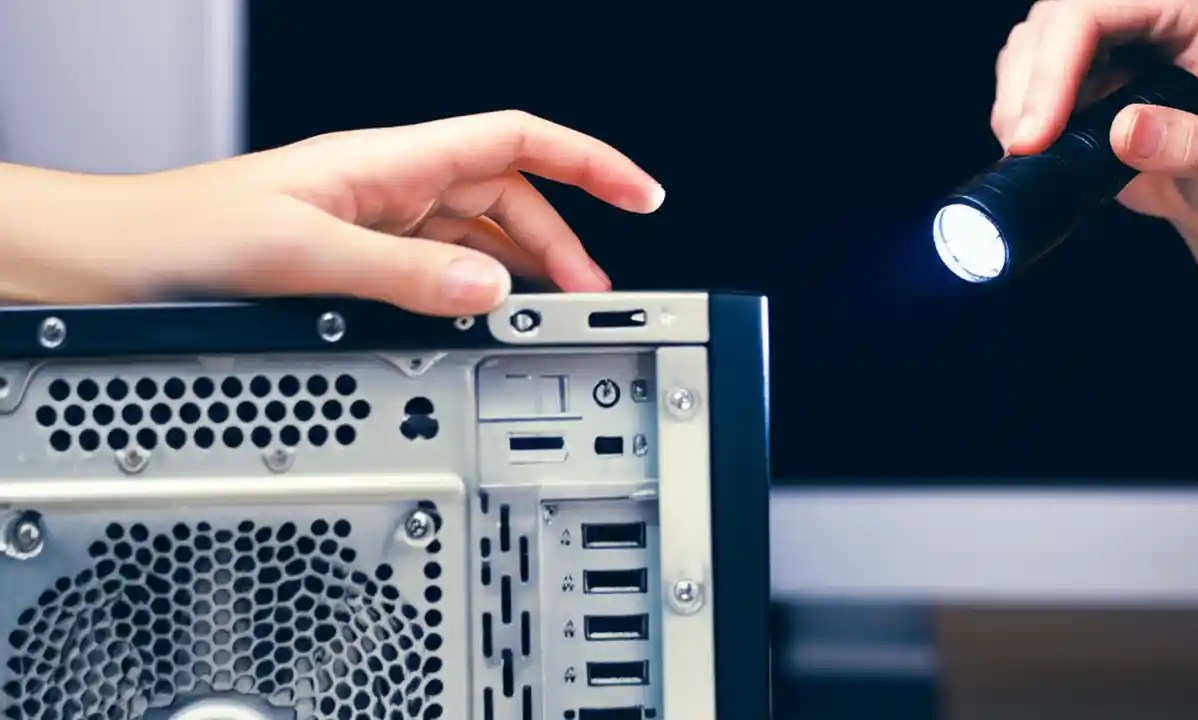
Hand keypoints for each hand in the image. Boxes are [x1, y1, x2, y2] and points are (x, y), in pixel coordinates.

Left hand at [0, 110, 663, 315]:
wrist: (119, 263)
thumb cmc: (186, 238)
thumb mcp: (302, 259)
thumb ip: (402, 274)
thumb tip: (490, 290)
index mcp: (385, 161)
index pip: (513, 140)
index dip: (587, 161)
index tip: (640, 192)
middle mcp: (388, 183)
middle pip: (508, 193)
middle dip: (564, 237)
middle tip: (595, 291)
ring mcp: (375, 220)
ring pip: (478, 232)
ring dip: (523, 268)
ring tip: (555, 312)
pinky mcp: (357, 256)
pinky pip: (440, 264)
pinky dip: (476, 289)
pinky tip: (486, 316)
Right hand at [990, 0, 1197, 381]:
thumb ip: (1193, 147)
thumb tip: (1128, 129)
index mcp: (1189, 17)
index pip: (1098, 12)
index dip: (1056, 68)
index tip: (1038, 134)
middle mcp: (1142, 21)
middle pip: (1054, 23)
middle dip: (1028, 88)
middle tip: (1025, 150)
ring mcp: (1107, 47)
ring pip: (1031, 46)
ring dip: (1015, 101)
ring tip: (1031, 153)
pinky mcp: (1080, 77)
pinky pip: (1025, 76)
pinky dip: (1015, 113)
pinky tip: (1036, 148)